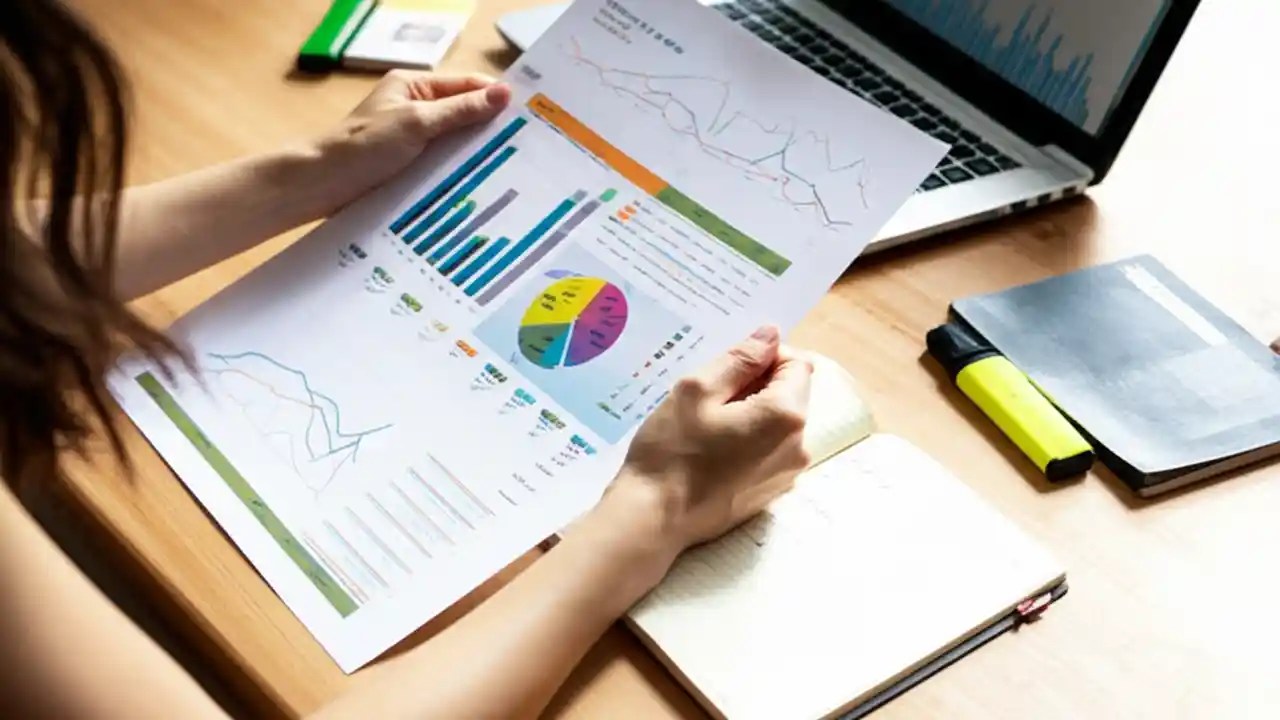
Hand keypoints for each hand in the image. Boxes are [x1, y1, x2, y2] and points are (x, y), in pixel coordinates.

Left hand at [312, 70, 511, 212]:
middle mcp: (415, 107)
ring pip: (455, 141)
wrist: (321, 184)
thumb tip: (504, 94)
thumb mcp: (417, 123)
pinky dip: (459, 170)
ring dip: (475, 153)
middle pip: (463, 114)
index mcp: (414, 85)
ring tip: (511, 168)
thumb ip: (460, 110)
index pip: (466, 86)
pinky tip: (480, 184)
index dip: (494, 99)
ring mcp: (412, 138)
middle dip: (489, 128)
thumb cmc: (364, 147)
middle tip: (526, 147)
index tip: (528, 117)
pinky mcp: (409, 164)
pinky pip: (442, 163)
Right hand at [603, 326, 812, 560]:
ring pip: (778, 423)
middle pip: (790, 394)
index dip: (764, 356)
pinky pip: (769, 450)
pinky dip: (748, 440)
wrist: (654, 520)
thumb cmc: (672, 451)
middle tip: (710, 396)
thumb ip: (740, 359)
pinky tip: (712, 449)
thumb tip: (770, 335)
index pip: (797, 363)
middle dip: (757, 385)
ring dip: (751, 412)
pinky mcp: (772, 493)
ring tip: (707, 424)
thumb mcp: (698, 390)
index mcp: (786, 415)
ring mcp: (788, 474)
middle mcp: (799, 446)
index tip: (727, 368)